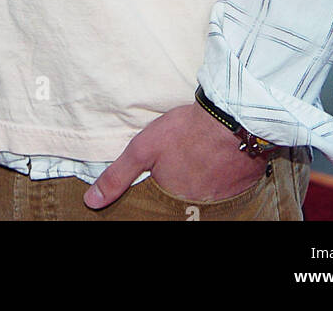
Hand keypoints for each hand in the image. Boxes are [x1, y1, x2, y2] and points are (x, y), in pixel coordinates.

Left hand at [83, 101, 265, 209]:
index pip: (157, 214)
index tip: (159, 184)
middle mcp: (198, 209)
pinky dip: (219, 182)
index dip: (156, 201)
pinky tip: (216, 165)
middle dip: (178, 192)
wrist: (233, 118)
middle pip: (182, 207)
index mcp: (172, 204)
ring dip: (199, 187)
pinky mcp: (241, 190)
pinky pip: (225, 194)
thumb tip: (91, 202)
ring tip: (196, 167)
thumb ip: (117, 176)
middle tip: (181, 170)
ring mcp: (222, 202)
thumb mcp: (143, 149)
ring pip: (204, 201)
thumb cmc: (185, 132)